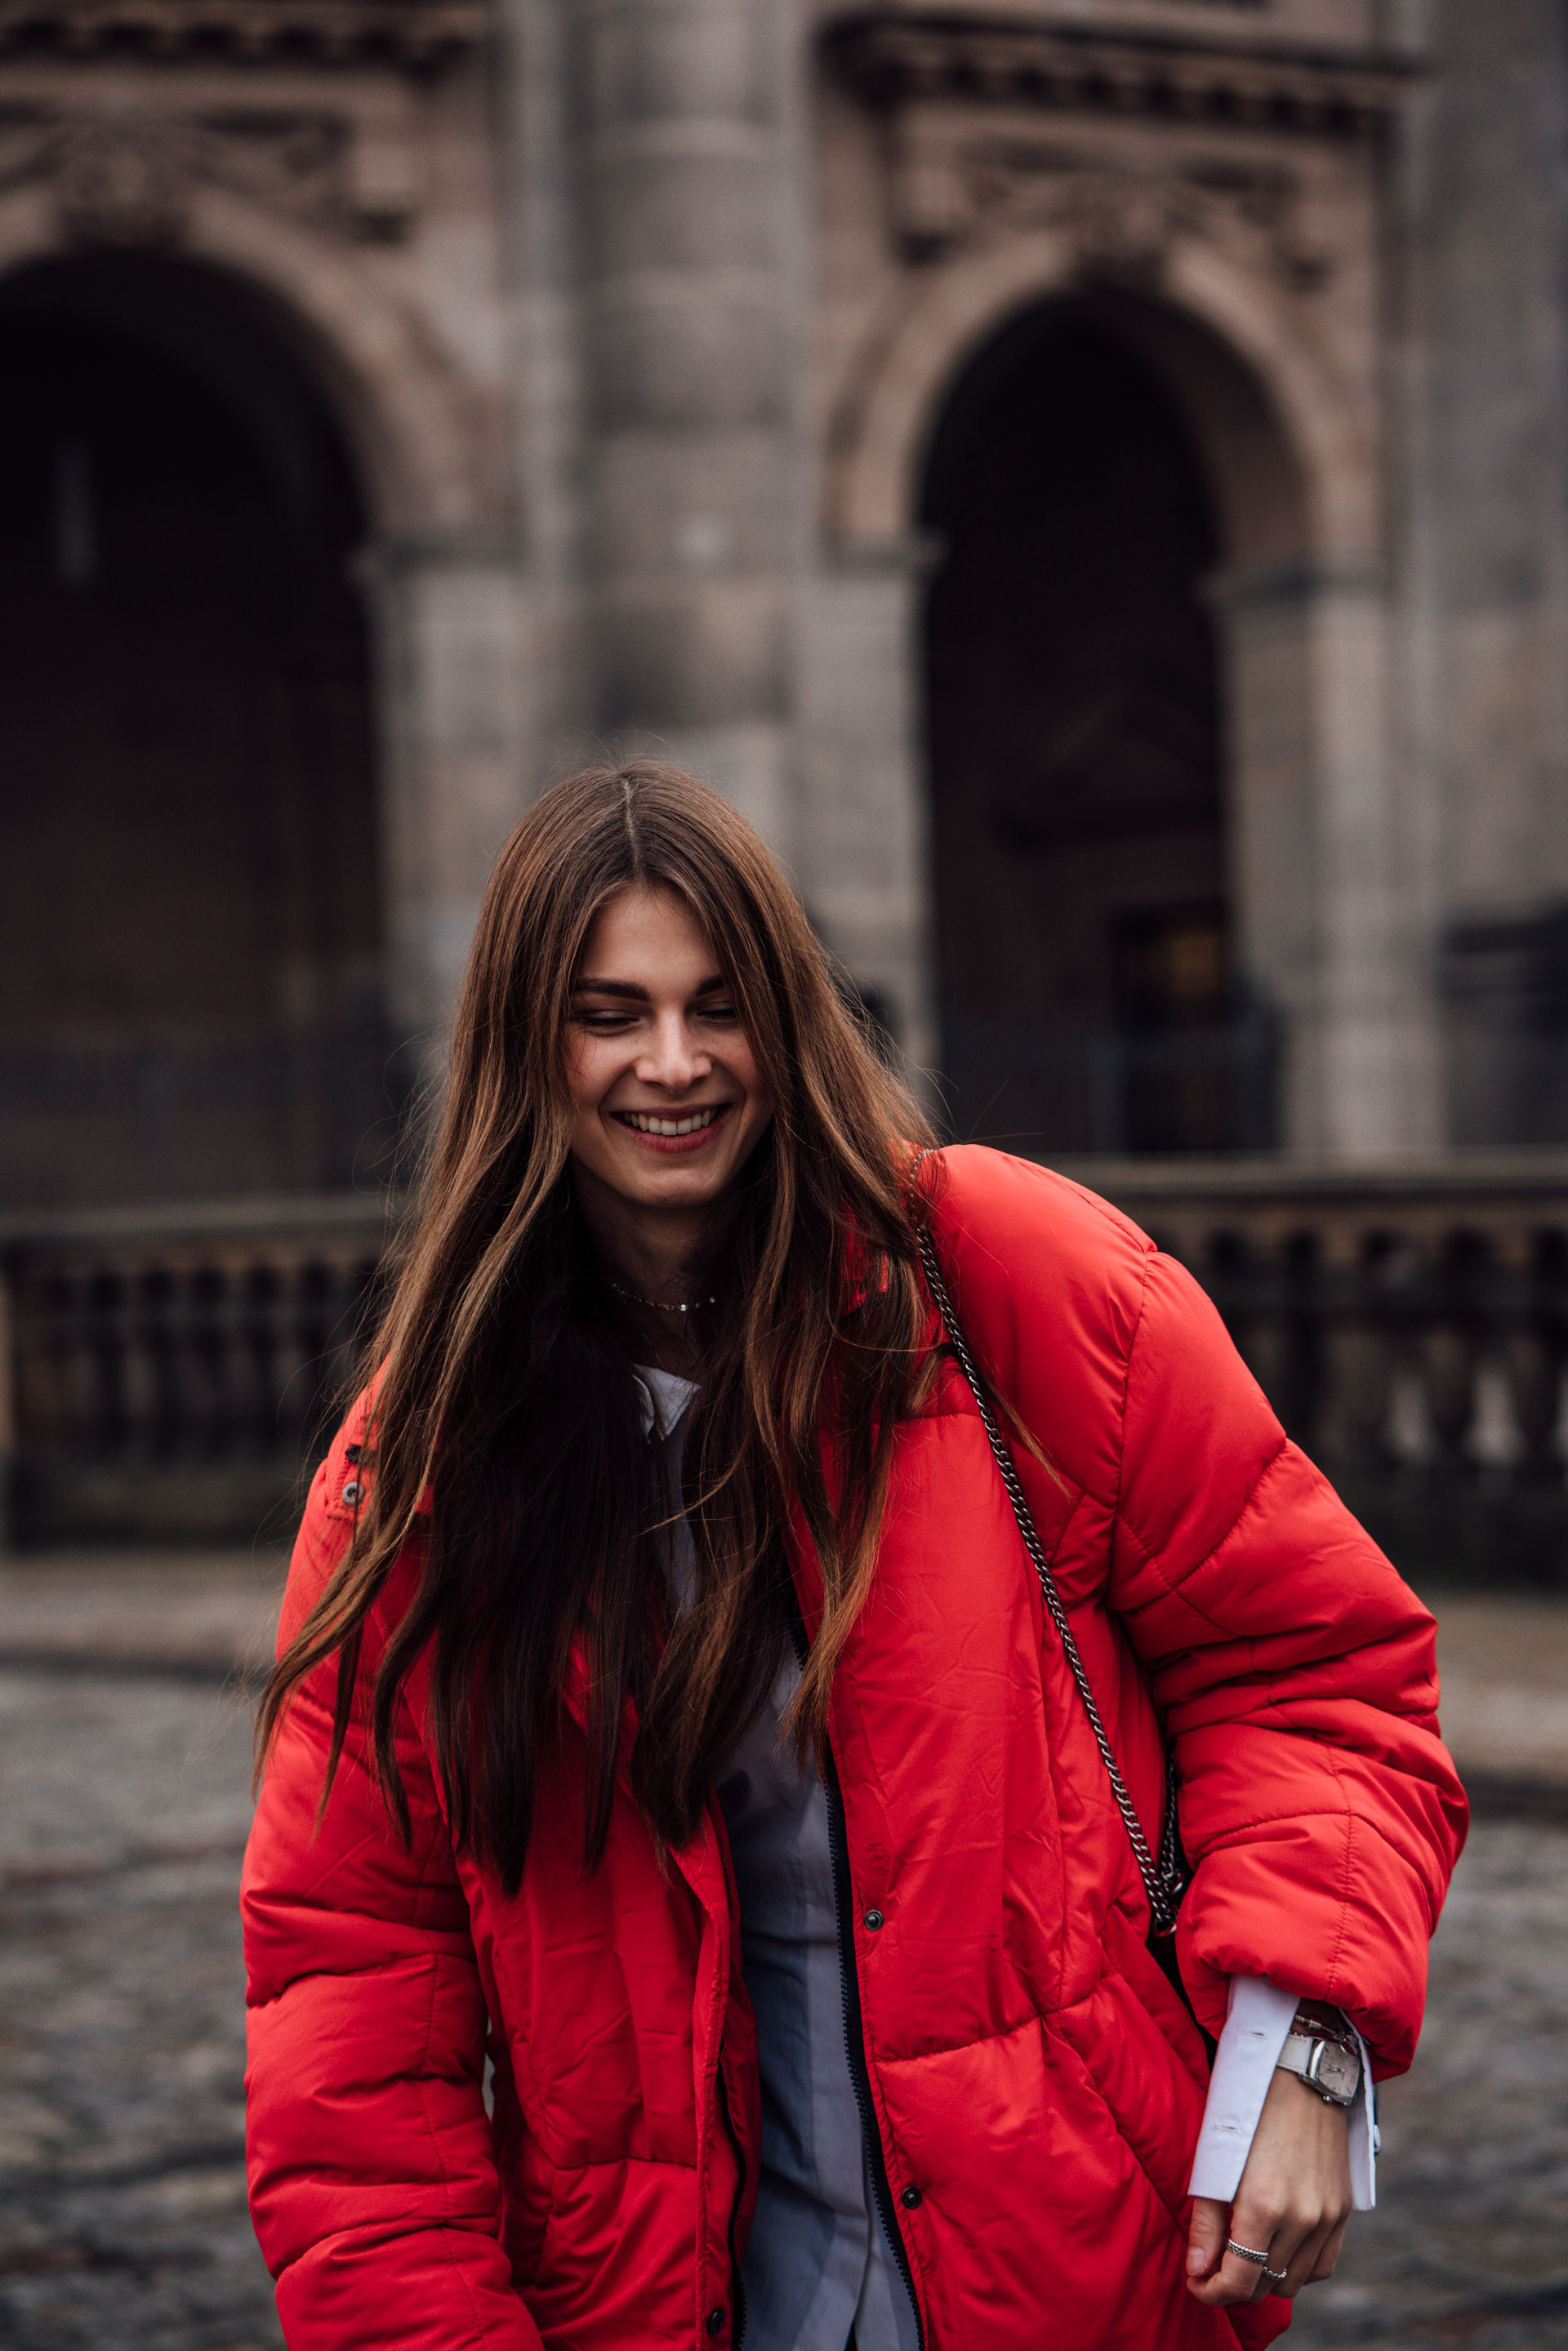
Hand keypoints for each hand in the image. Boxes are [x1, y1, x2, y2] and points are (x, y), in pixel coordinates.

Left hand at [1185, 2064, 1353, 2303]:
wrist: (1299, 2073)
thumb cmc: (1246, 2111)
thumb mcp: (1214, 2161)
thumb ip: (1206, 2223)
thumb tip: (1197, 2272)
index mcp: (1264, 2206)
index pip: (1239, 2281)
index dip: (1211, 2292)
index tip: (1195, 2283)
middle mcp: (1302, 2218)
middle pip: (1265, 2286)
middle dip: (1233, 2285)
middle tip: (1212, 2268)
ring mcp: (1327, 2217)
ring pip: (1294, 2282)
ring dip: (1265, 2278)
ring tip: (1242, 2254)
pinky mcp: (1343, 2211)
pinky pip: (1322, 2266)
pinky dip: (1297, 2269)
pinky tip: (1276, 2249)